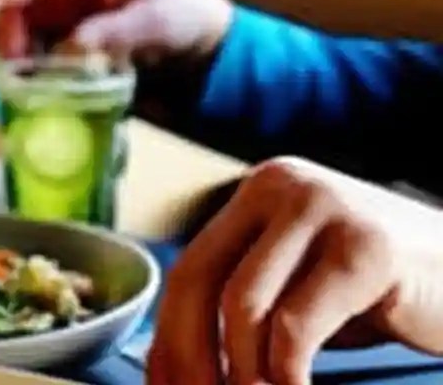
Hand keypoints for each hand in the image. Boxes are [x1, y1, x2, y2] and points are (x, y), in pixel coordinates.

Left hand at [148, 157, 442, 384]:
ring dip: (241, 373)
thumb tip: (166, 362)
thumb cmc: (386, 294)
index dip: (168, 338)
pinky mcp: (366, 247)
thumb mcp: (302, 290)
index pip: (189, 270)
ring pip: (241, 307)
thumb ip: (245, 310)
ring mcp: (323, 208)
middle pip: (198, 280)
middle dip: (189, 356)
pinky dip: (285, 375)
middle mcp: (281, 187)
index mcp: (259, 193)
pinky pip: (295, 326)